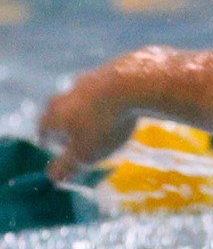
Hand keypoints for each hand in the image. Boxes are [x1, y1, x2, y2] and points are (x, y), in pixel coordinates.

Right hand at [37, 46, 172, 182]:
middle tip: (73, 134)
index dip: (48, 140)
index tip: (50, 145)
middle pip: (59, 110)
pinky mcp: (110, 70)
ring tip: (98, 121)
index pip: (44, 129)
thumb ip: (67, 166)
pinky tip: (120, 104)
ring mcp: (87, 79)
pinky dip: (107, 98)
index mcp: (54, 114)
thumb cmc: (105, 124)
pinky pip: (104, 89)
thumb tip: (52, 178)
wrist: (133, 82)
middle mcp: (65, 94)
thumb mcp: (86, 154)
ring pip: (81, 98)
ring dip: (86, 109)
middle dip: (65, 123)